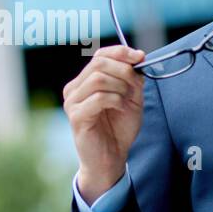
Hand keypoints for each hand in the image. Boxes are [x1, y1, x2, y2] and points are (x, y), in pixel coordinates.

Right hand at [63, 46, 145, 202]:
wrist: (110, 159)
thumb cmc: (118, 129)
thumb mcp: (131, 98)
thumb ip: (132, 78)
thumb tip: (138, 57)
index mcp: (84, 81)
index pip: (100, 55)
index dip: (121, 52)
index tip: (140, 57)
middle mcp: (74, 89)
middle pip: (99, 63)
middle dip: (124, 71)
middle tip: (136, 85)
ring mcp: (72, 102)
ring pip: (98, 79)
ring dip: (120, 87)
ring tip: (126, 101)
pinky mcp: (76, 117)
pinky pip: (99, 98)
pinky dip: (116, 100)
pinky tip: (120, 109)